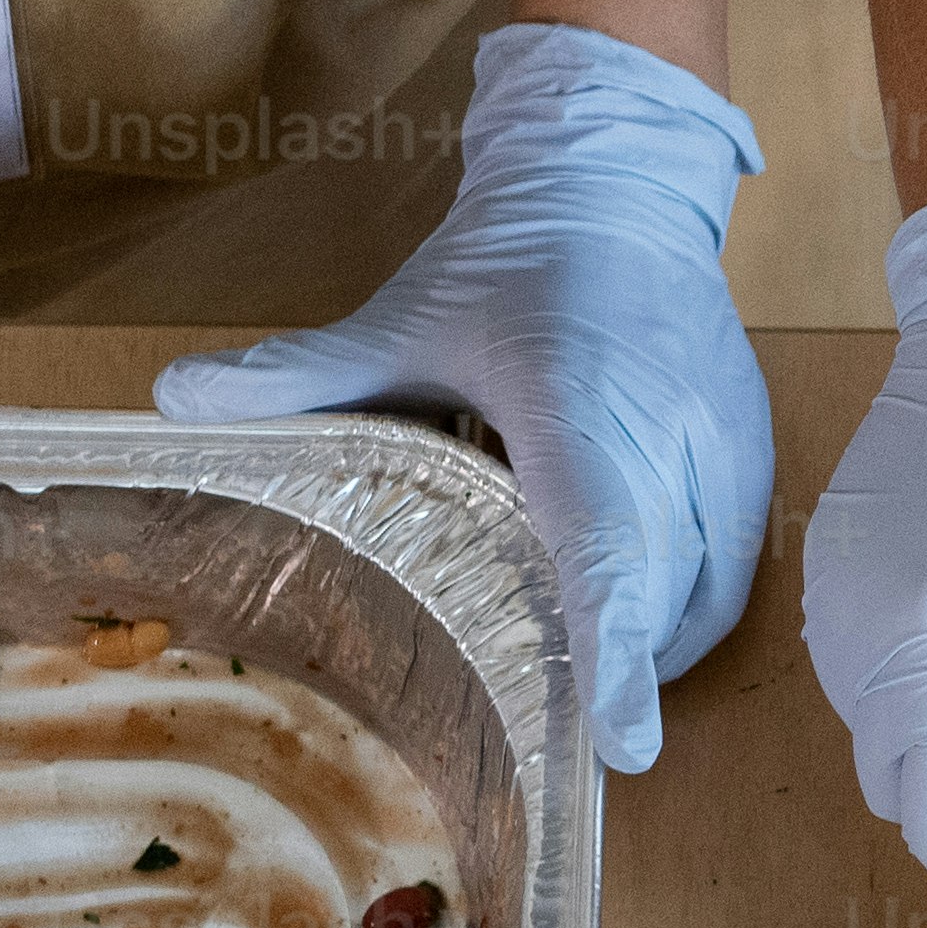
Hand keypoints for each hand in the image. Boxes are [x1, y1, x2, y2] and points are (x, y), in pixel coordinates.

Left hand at [157, 23, 773, 776]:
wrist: (619, 184)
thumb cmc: (511, 261)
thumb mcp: (402, 318)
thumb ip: (299, 375)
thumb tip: (171, 401)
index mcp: (577, 402)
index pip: (606, 542)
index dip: (614, 646)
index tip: (620, 742)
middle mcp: (666, 432)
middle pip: (662, 590)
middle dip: (624, 671)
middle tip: (570, 731)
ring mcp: (724, 445)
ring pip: (707, 591)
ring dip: (655, 648)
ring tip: (596, 680)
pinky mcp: (755, 454)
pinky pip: (734, 566)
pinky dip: (688, 612)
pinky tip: (637, 626)